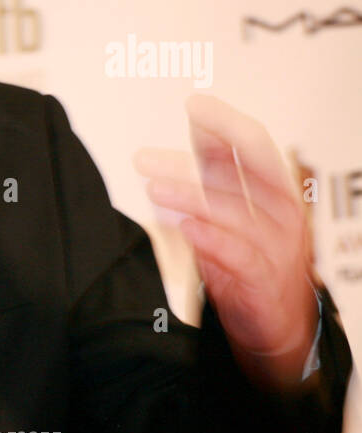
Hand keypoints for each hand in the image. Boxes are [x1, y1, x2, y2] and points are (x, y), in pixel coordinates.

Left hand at [133, 94, 318, 391]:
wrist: (277, 330)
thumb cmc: (251, 266)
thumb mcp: (231, 215)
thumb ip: (212, 178)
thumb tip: (188, 134)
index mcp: (272, 194)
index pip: (252, 148)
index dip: (226, 124)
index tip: (196, 102)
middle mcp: (279, 214)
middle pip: (255, 165)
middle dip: (226, 136)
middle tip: (190, 120)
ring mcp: (274, 247)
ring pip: (236, 210)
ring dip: (193, 194)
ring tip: (154, 184)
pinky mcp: (262, 280)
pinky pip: (238, 255)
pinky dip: (211, 239)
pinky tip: (184, 227)